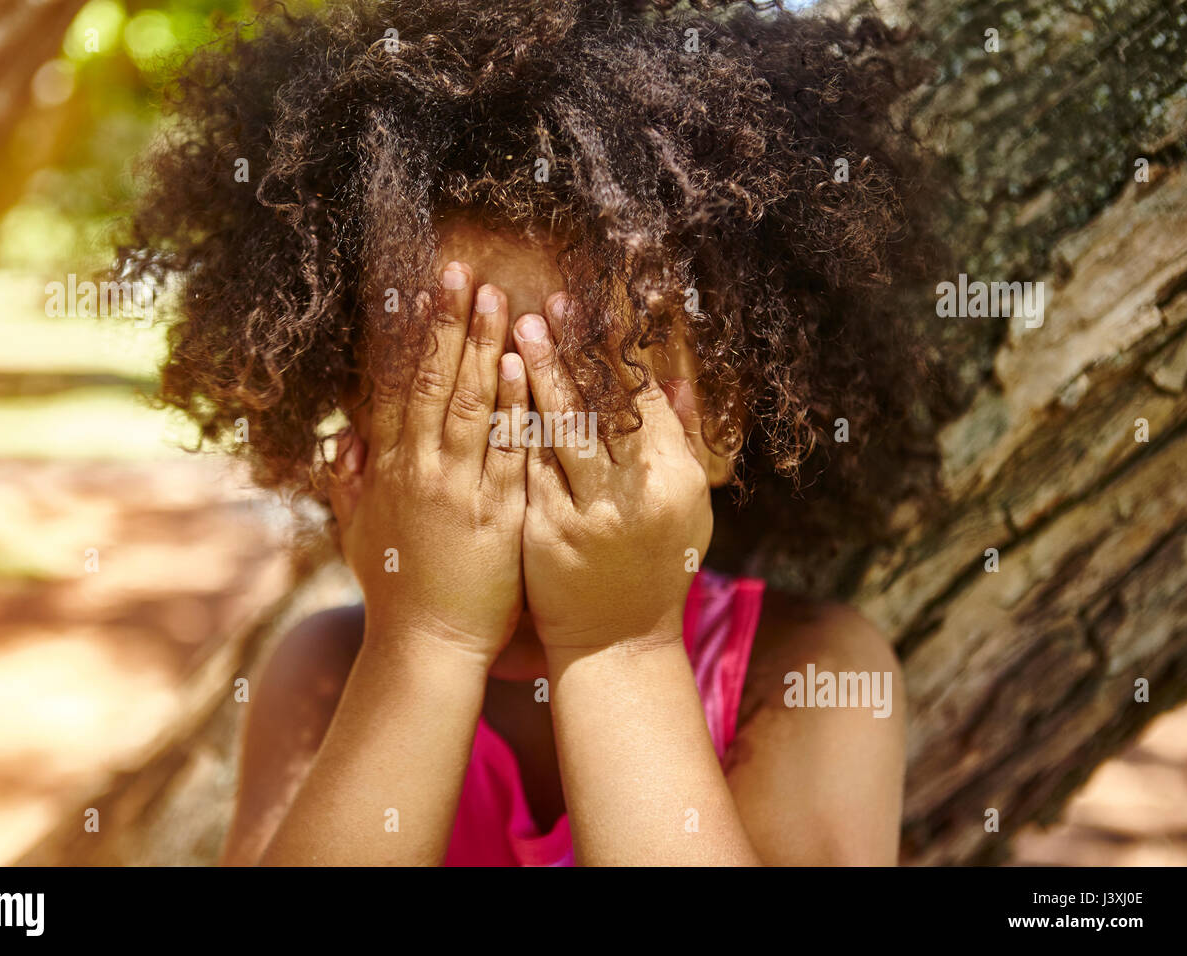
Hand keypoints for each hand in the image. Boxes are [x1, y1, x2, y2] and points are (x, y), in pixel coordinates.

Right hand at [327, 263, 528, 665]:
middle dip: (446, 325)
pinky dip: (511, 406)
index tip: (418, 291)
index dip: (408, 337)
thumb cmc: (394, 591)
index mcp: (390, 470)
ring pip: (467, 405)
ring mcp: (457, 490)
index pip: (396, 388)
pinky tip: (522, 365)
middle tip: (460, 272)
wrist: (426, 645)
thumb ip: (348, 482)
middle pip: (431, 383)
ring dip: (480, 348)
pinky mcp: (495, 512)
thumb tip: (345, 436)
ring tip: (493, 297)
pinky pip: (505, 449)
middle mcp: (420, 471)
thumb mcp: (358, 532)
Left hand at [512, 293, 712, 651]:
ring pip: (561, 430)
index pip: (646, 401)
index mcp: (678, 481)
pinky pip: (529, 467)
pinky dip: (515, 426)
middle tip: (544, 308)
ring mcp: (589, 514)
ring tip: (516, 332)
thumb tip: (676, 380)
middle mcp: (637, 495)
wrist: (619, 643)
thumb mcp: (688, 509)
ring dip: (538, 376)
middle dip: (571, 353)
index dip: (617, 353)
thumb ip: (684, 442)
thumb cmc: (657, 569)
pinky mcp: (546, 532)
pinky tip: (498, 390)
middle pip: (602, 408)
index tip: (595, 312)